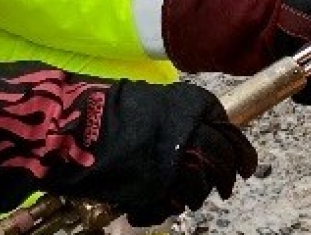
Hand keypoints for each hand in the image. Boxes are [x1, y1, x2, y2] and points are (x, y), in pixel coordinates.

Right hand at [0, 56, 256, 224]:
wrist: (67, 126)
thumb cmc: (98, 112)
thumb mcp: (145, 106)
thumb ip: (173, 121)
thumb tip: (192, 140)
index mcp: (192, 102)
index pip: (228, 130)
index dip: (238, 150)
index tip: (242, 162)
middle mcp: (194, 128)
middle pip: (228, 159)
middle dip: (231, 174)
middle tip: (229, 185)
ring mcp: (181, 157)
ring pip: (205, 185)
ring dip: (196, 194)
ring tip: (177, 197)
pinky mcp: (162, 184)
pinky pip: (176, 203)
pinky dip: (165, 208)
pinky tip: (148, 205)